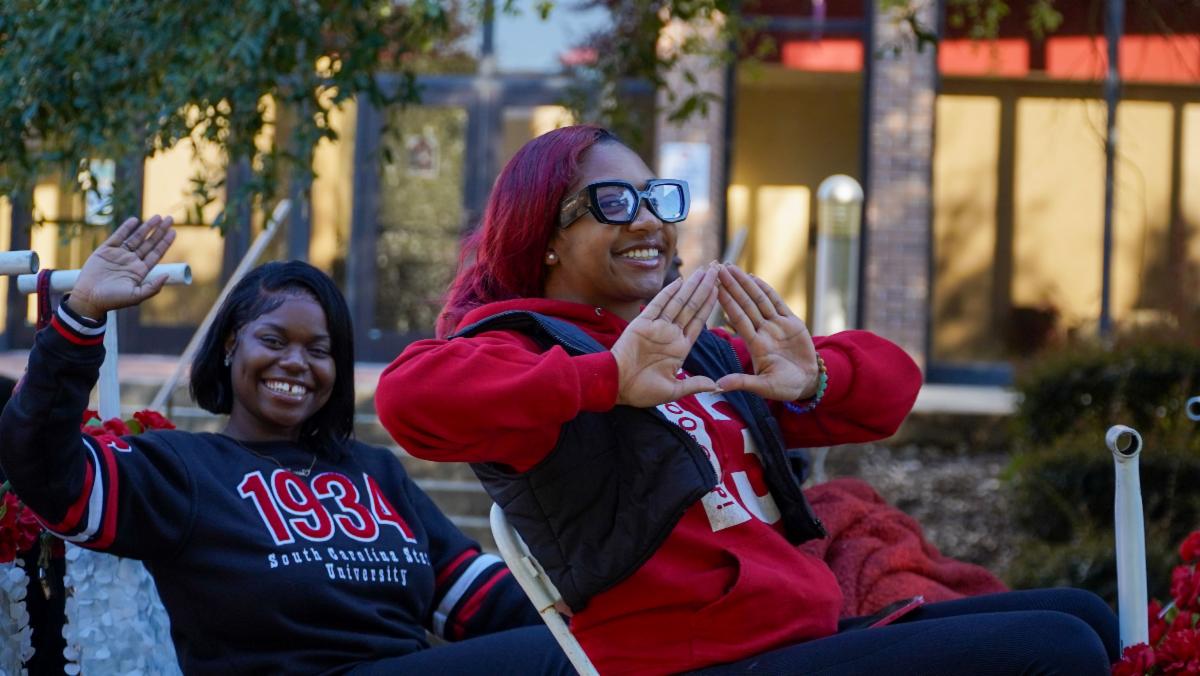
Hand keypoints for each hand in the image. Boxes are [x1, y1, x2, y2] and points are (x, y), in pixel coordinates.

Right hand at [65, 215, 176, 319]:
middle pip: (149, 243)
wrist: (89, 298)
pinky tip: (135, 220)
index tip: (173, 231)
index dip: (165, 242)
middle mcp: (132, 261)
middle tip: (170, 219)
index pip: (156, 253)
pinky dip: (126, 228)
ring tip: (157, 217)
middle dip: (159, 231)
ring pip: (136, 238)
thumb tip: (167, 275)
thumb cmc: (112, 300)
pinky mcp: (106, 250)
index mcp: (140, 270)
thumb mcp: (136, 296)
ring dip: (146, 227)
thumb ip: (153, 287)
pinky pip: (118, 236)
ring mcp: (119, 254)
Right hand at [611, 264, 719, 407]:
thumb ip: (694, 385)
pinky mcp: (642, 323)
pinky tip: (680, 281)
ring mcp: (657, 327)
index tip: (721, 289)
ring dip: (692, 286)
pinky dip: (669, 293)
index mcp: (680, 348)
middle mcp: (671, 334)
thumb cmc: (642, 391)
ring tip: (705, 270)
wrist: (616, 386)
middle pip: (692, 306)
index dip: (710, 305)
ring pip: (679, 302)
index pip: (699, 322)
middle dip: (705, 288)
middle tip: (718, 269)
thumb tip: (716, 386)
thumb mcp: (673, 391)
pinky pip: (658, 304)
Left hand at [715, 264, 819, 401]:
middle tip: (716, 267)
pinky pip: (777, 303)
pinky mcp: (792, 323)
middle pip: (744, 304)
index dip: (726, 302)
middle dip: (731, 286)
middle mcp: (763, 331)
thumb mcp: (763, 387)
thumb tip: (717, 386)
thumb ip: (742, 382)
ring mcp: (777, 325)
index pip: (738, 318)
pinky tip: (754, 278)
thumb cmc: (785, 387)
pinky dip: (766, 290)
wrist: (808, 383)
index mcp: (755, 344)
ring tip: (731, 268)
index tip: (713, 287)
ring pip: (758, 300)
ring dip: (745, 284)